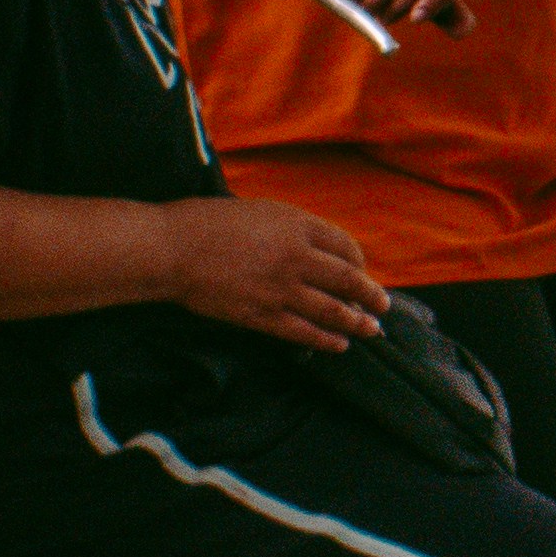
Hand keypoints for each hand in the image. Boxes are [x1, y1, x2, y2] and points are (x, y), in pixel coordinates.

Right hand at [163, 198, 385, 350]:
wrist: (172, 248)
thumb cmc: (209, 223)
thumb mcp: (261, 212)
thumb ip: (292, 229)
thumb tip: (316, 247)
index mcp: (298, 225)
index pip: (346, 247)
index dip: (360, 262)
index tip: (362, 272)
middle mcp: (297, 256)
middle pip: (349, 279)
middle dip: (371, 296)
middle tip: (383, 306)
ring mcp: (281, 288)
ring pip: (332, 310)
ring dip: (357, 322)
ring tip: (371, 329)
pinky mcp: (262, 315)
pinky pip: (304, 331)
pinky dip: (326, 339)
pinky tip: (339, 344)